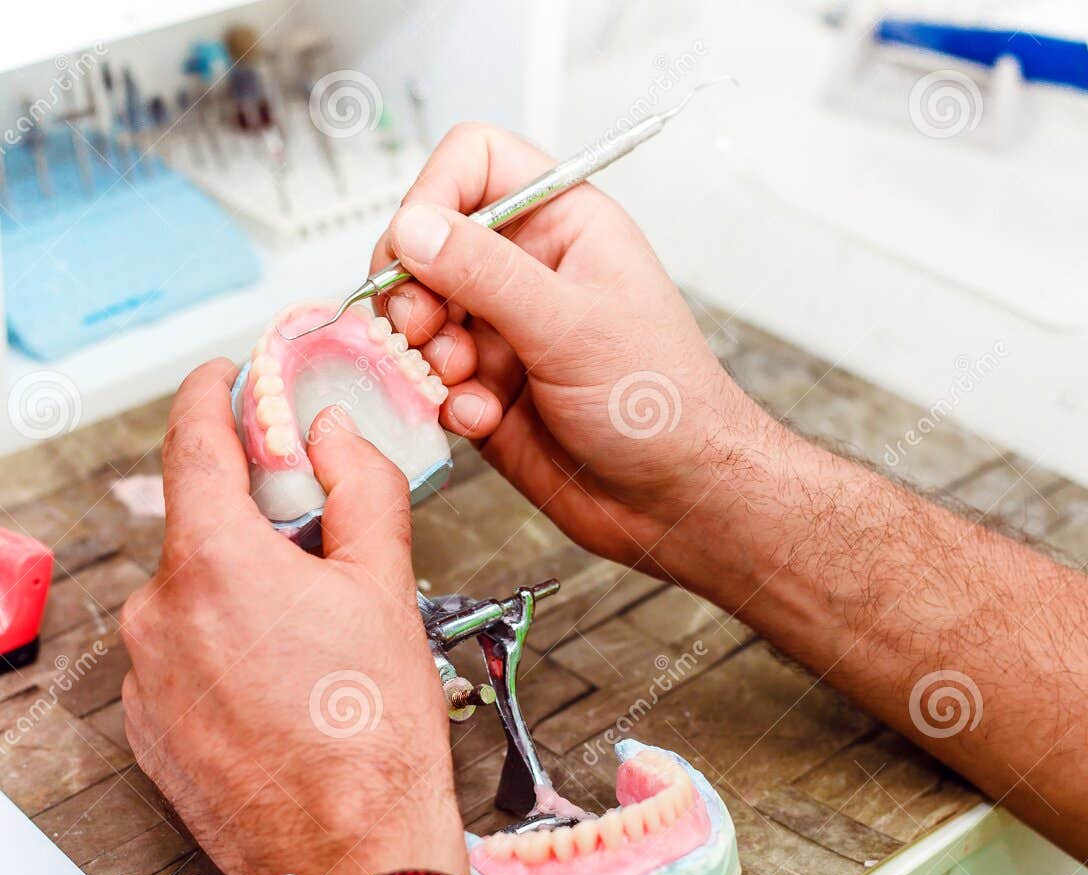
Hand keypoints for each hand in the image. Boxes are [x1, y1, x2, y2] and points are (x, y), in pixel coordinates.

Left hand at [120, 360, 466, 874]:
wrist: (350, 856)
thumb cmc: (373, 736)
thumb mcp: (385, 587)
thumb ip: (358, 487)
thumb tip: (330, 434)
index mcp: (214, 564)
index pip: (191, 443)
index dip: (209, 395)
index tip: (222, 378)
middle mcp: (159, 615)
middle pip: (199, 529)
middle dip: (252, 521)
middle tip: (317, 545)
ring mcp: (145, 678)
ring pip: (190, 598)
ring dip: (239, 595)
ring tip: (310, 645)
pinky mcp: (146, 729)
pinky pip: (178, 658)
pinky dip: (219, 651)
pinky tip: (279, 689)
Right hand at [370, 122, 771, 580]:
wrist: (674, 498)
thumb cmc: (662, 402)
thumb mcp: (572, 325)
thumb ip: (486, 272)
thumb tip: (414, 228)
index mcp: (563, 223)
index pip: (474, 163)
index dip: (434, 195)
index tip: (416, 246)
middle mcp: (527, 270)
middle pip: (427, 242)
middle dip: (413, 289)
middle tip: (422, 328)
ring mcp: (503, 330)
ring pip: (419, 317)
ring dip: (426, 353)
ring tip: (460, 380)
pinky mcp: (485, 388)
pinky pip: (431, 381)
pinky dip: (444, 401)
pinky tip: (482, 420)